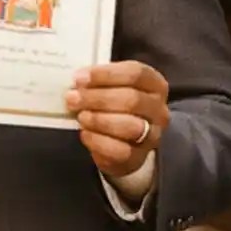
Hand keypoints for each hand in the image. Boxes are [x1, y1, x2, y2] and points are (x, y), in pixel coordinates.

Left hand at [65, 61, 169, 177]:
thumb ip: (98, 81)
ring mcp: (152, 135)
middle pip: (132, 99)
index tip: (79, 77)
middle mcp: (158, 109)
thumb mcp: (111, 87)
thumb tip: (77, 81)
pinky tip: (85, 133)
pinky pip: (120, 150)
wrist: (121, 142)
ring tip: (80, 115)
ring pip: (129, 126)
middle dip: (97, 98)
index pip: (135, 74)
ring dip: (99, 119)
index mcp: (154, 84)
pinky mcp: (138, 157)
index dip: (106, 74)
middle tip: (72, 98)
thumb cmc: (115, 105)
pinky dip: (98, 140)